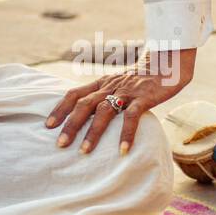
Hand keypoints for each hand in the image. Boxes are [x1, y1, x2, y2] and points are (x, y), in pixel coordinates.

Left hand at [45, 47, 196, 155]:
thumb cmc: (141, 79)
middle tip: (60, 144)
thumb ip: (105, 96)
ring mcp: (126, 91)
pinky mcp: (144, 97)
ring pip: (104, 111)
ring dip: (93, 132)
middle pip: (84, 104)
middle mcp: (110, 86)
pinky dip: (126, 134)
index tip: (48, 125)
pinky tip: (123, 151)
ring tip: (84, 152)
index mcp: (101, 83)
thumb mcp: (117, 85)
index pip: (74, 93)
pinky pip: (132, 116)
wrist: (167, 62)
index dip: (60, 108)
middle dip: (70, 124)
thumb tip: (88, 116)